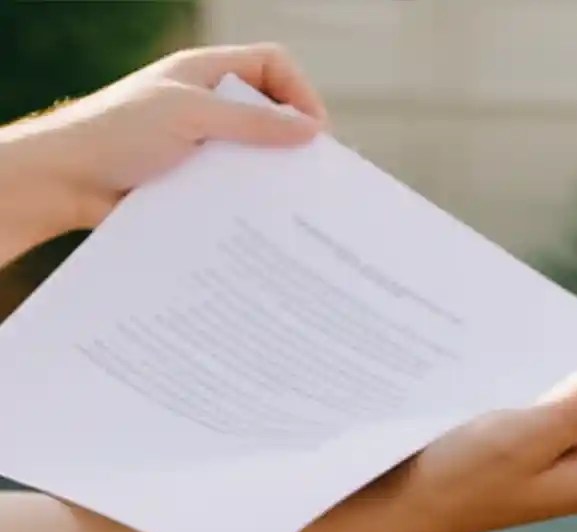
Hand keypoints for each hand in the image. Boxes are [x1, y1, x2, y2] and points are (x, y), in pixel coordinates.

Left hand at [0, 43, 324, 243]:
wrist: (61, 182)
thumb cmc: (117, 134)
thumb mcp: (191, 117)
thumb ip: (252, 122)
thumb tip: (311, 129)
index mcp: (205, 73)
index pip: (272, 64)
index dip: (299, 91)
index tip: (313, 131)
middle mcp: (205, 104)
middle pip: (269, 110)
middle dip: (292, 138)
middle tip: (310, 170)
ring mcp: (199, 143)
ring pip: (254, 153)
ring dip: (271, 173)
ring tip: (289, 201)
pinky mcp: (192, 180)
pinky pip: (233, 185)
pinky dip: (249, 199)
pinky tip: (259, 219)